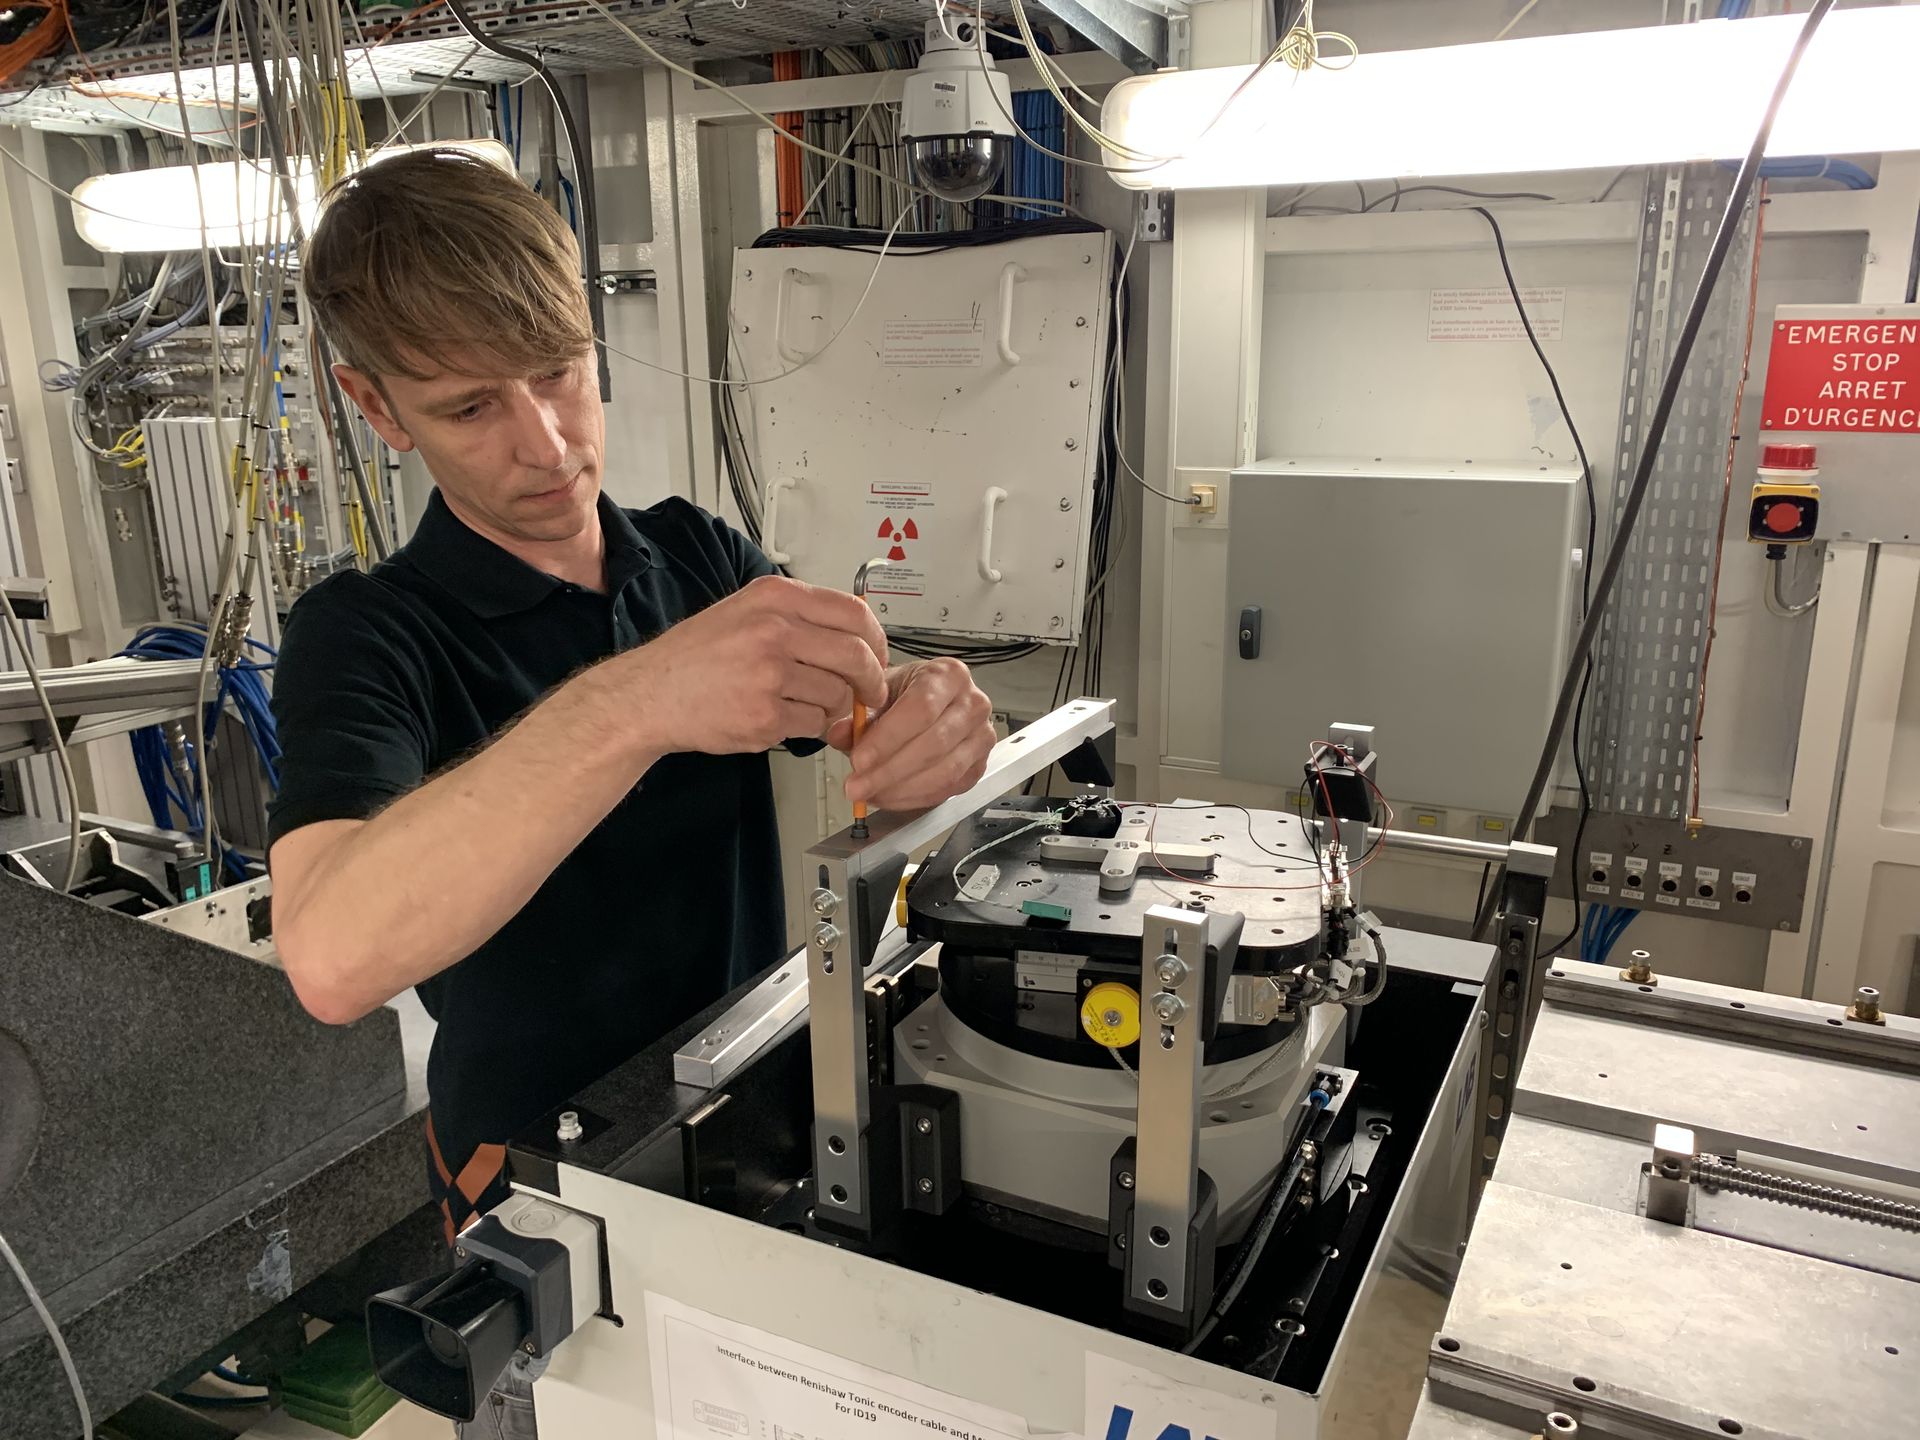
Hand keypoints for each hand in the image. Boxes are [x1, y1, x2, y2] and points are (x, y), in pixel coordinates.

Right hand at [622, 575, 888, 754]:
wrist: (650, 695)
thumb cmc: (696, 657)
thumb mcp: (746, 612)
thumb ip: (798, 616)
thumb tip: (856, 635)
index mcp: (774, 598)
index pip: (854, 613)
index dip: (877, 640)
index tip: (878, 657)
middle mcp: (774, 629)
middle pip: (856, 656)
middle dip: (872, 682)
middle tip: (870, 695)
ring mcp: (769, 673)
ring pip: (838, 694)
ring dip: (834, 708)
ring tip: (808, 707)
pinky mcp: (765, 714)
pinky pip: (814, 724)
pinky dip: (809, 727)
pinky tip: (784, 719)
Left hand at [825, 658, 994, 811]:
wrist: (930, 703)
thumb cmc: (906, 696)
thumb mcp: (877, 695)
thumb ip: (856, 716)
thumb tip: (839, 735)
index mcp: (948, 675)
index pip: (920, 709)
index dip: (888, 739)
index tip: (859, 760)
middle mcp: (973, 703)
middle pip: (933, 744)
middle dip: (889, 771)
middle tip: (857, 786)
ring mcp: (981, 736)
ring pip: (944, 771)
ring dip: (901, 789)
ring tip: (869, 793)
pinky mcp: (979, 765)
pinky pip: (949, 788)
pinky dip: (915, 798)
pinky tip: (889, 796)